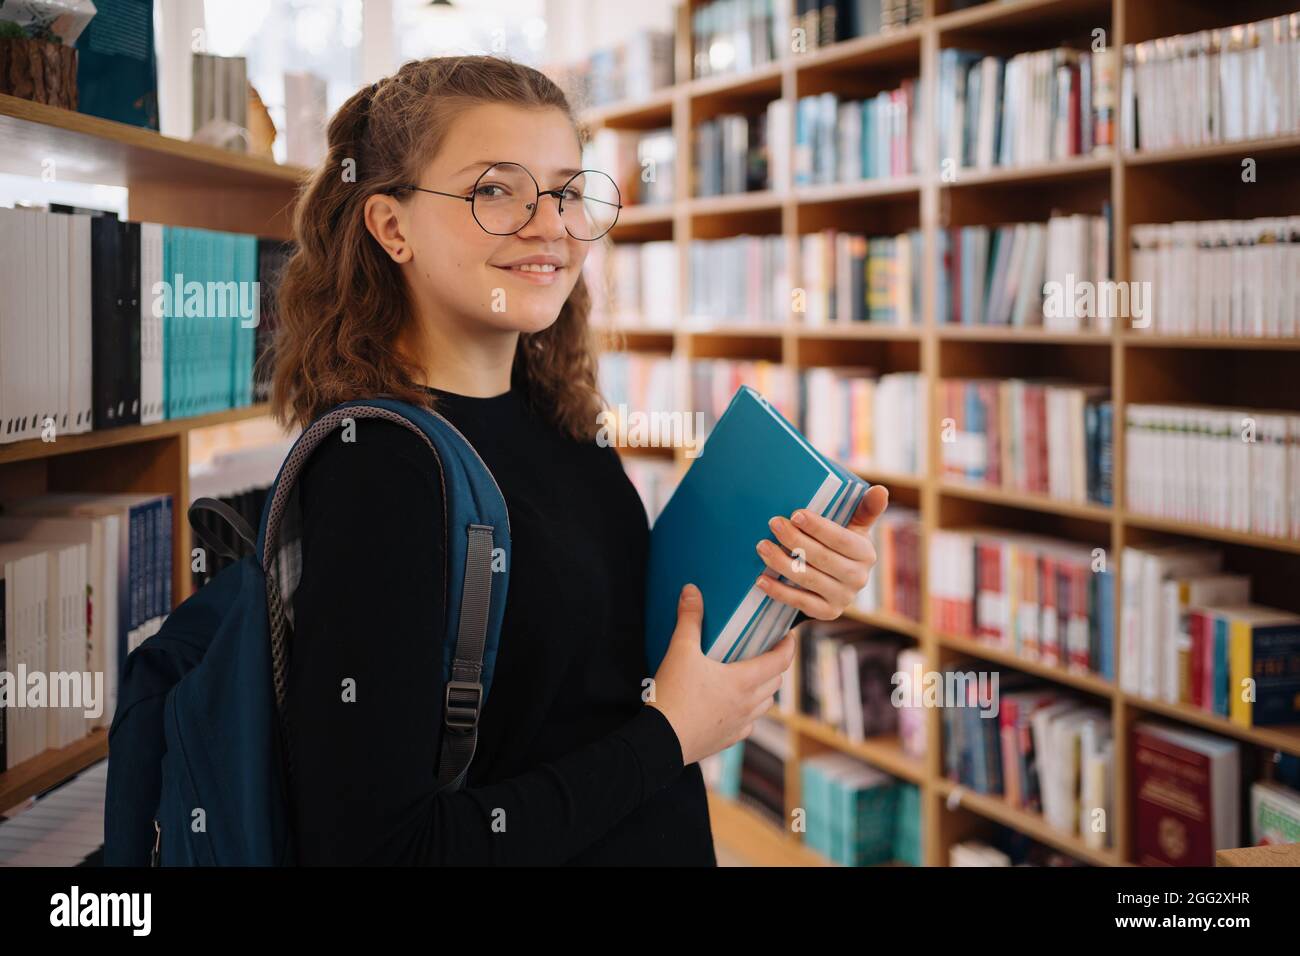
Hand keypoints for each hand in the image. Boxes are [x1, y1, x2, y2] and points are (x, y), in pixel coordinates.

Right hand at [648, 584, 795, 765]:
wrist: (660, 741)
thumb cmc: (674, 695)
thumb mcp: (680, 651)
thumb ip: (689, 619)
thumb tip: (692, 591)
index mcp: (744, 681)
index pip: (781, 661)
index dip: (788, 647)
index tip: (788, 636)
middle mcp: (748, 704)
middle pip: (775, 682)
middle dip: (775, 665)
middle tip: (766, 651)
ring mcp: (739, 725)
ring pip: (764, 705)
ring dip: (764, 689)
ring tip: (751, 677)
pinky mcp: (726, 740)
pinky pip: (747, 724)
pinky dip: (747, 712)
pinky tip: (734, 706)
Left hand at [753, 484, 889, 620]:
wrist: (836, 581)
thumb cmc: (840, 545)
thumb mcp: (854, 527)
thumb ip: (865, 509)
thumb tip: (881, 489)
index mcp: (866, 553)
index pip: (841, 539)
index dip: (818, 527)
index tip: (795, 514)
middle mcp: (858, 578)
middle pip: (822, 558)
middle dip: (795, 540)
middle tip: (773, 523)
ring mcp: (843, 598)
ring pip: (808, 579)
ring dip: (781, 563)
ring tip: (762, 546)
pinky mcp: (827, 612)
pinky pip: (800, 602)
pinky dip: (778, 591)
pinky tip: (761, 579)